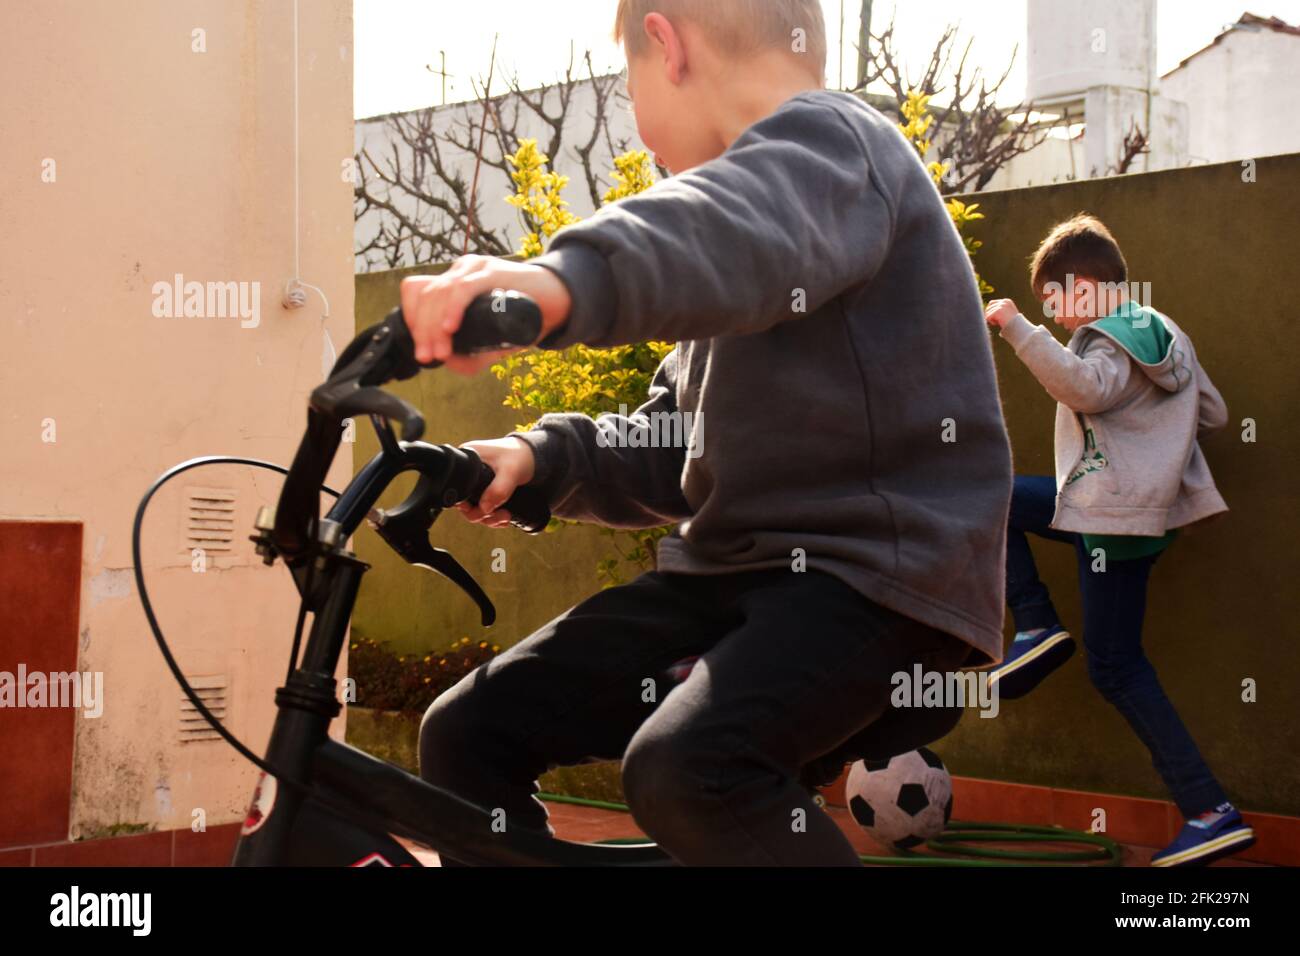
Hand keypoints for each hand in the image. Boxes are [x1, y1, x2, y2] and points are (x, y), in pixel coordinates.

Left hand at [400, 256, 571, 374]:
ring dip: (433, 327)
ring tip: (439, 352)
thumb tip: (448, 363)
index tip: (421, 348)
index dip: (412, 319)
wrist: (558, 301)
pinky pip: (463, 288)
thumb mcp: (491, 339)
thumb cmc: (523, 318)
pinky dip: (452, 309)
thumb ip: (471, 354)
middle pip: (425, 296)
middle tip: (427, 357)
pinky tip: (449, 329)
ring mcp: (475, 268)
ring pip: (439, 293)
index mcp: (454, 281)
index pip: (417, 292)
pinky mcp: (492, 272)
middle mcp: (461, 270)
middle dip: (421, 330)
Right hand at [455, 436, 536, 527]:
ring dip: (490, 518)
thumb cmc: (520, 455)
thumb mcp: (510, 471)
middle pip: (466, 502)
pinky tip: (505, 518)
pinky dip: (494, 516)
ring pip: (477, 508)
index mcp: (467, 460)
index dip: (466, 505)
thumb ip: (498, 489)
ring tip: (505, 518)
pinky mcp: (488, 490)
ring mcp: (479, 483)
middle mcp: (470, 472)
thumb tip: (484, 509)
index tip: (482, 511)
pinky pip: (486, 508)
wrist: (535, 456)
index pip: (458, 488)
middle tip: (499, 516)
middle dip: (482, 514)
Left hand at [984, 298, 1020, 329]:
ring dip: (991, 319)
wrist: (1018, 327)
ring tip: (999, 322)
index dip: (991, 311)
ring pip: (987, 313)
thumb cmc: (1012, 323)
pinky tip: (997, 324)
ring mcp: (1001, 306)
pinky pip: (987, 317)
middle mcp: (1004, 302)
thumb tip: (987, 310)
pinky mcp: (997, 311)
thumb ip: (999, 310)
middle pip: (988, 307)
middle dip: (990, 315)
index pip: (992, 303)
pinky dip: (991, 322)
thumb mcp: (1006, 313)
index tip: (996, 318)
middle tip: (997, 321)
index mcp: (1006, 301)